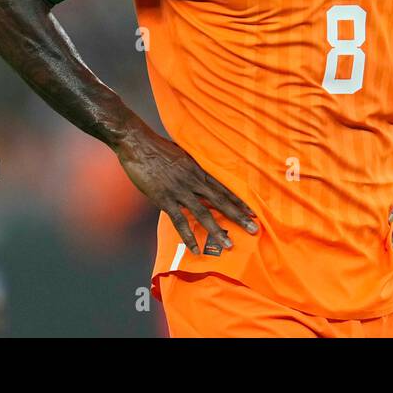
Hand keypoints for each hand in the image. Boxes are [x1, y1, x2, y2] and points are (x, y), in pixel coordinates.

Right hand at [116, 125, 258, 253]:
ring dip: (217, 230)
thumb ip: (191, 168)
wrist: (138, 143)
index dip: (239, 201)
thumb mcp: (181, 154)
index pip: (223, 188)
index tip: (252, 212)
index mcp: (198, 169)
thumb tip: (198, 176)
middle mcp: (193, 180)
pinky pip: (179, 220)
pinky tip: (196, 248)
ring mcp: (179, 190)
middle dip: (238, 216)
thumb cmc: (157, 147)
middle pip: (220, 201)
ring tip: (228, 244)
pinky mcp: (164, 198)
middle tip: (254, 229)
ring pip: (203, 213)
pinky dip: (188, 236)